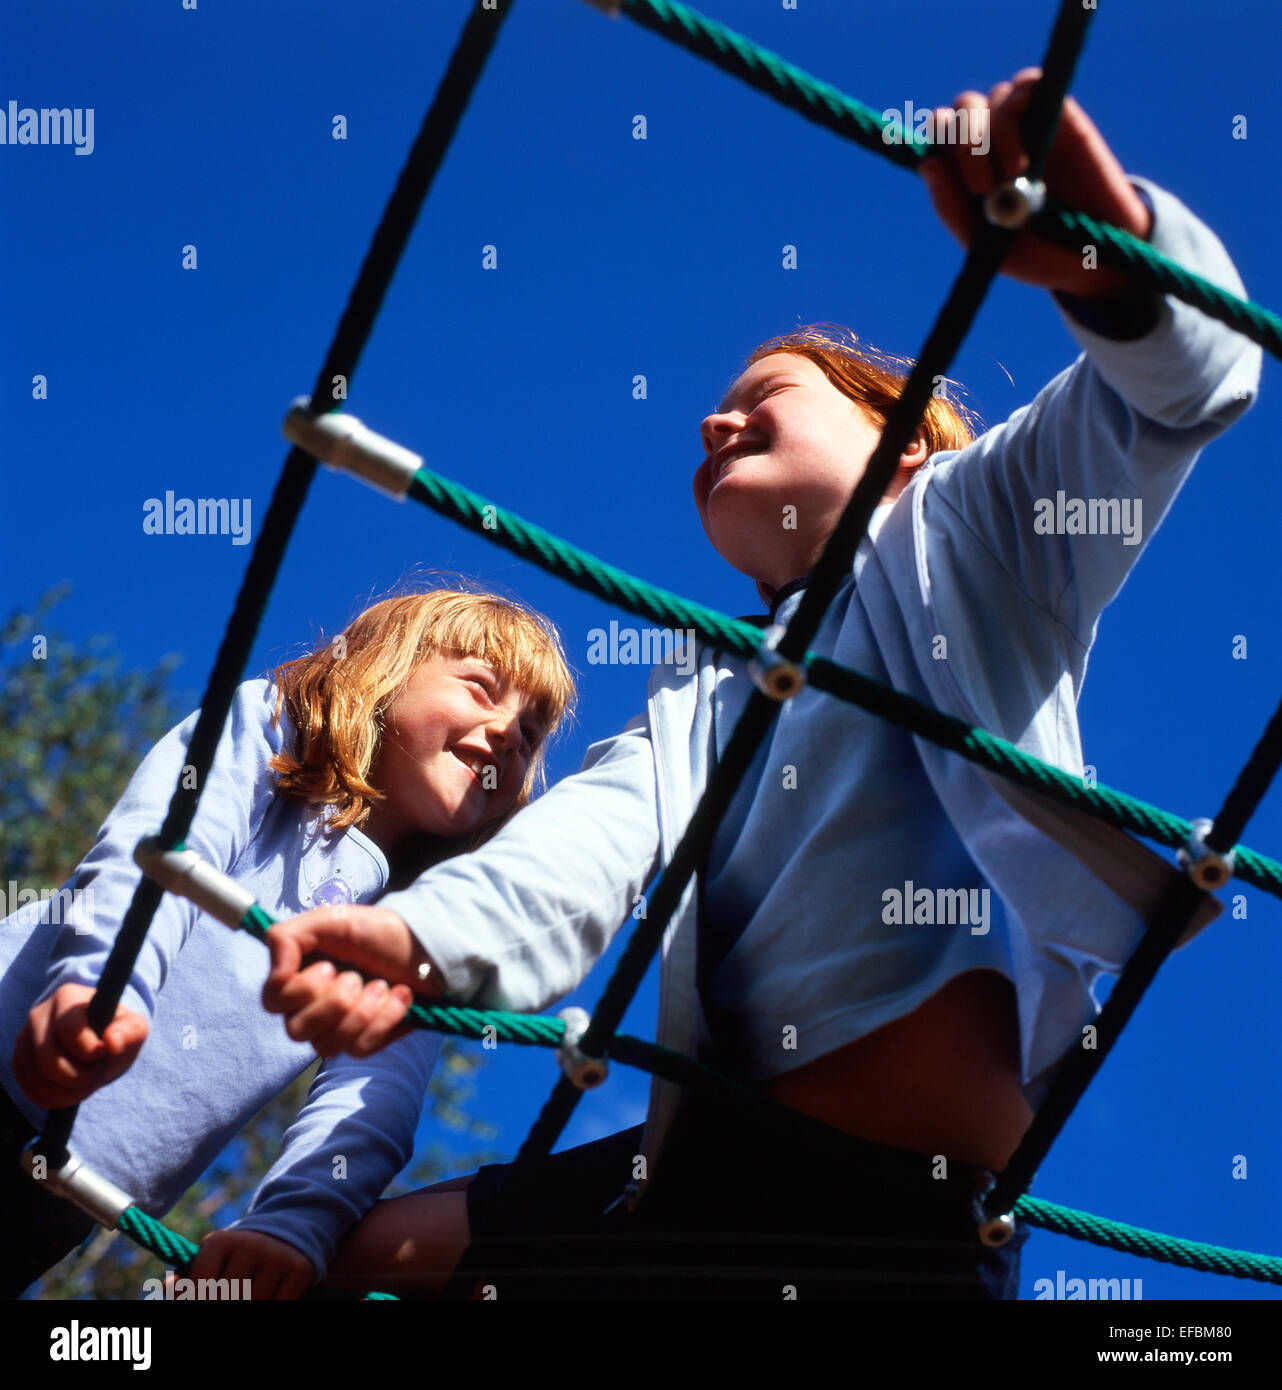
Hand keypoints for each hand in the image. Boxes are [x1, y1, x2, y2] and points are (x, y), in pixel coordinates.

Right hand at [12, 983, 148, 1108]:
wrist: (98, 1038)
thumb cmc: (116, 1029)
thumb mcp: (133, 1027)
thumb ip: (129, 1032)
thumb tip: (112, 1042)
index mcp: (67, 997)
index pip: (68, 1029)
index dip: (89, 1050)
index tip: (104, 1053)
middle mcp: (38, 1015)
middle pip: (48, 1060)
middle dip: (79, 1077)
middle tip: (97, 1073)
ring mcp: (25, 1039)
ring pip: (37, 1079)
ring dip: (67, 1093)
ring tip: (88, 1083)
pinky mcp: (19, 1060)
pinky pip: (29, 1089)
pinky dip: (53, 1098)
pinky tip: (72, 1090)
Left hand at [187, 1228, 315, 1300]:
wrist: (286, 1235)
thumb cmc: (237, 1258)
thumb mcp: (213, 1261)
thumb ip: (188, 1277)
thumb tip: (166, 1287)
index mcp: (219, 1241)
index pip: (200, 1282)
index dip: (198, 1299)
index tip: (203, 1302)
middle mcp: (248, 1243)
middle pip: (227, 1296)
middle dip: (228, 1302)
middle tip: (233, 1296)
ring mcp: (276, 1255)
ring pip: (254, 1303)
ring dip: (252, 1305)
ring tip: (250, 1295)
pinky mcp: (299, 1267)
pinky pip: (280, 1304)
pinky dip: (274, 1304)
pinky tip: (270, 1296)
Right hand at [262, 904, 434, 1057]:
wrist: (422, 945)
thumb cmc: (375, 931)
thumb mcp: (329, 919)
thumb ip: (288, 937)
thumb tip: (276, 975)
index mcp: (297, 978)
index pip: (273, 1002)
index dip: (301, 989)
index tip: (329, 966)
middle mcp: (310, 1008)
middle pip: (297, 1030)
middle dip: (334, 1001)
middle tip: (357, 976)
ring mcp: (336, 1028)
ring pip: (327, 1045)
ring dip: (361, 1011)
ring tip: (382, 985)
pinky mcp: (364, 1041)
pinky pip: (359, 1049)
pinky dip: (384, 1019)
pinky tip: (399, 996)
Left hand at [918, 68, 1152, 299]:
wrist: (1092, 256)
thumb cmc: (1035, 252)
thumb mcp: (984, 244)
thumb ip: (951, 209)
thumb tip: (928, 164)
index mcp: (967, 168)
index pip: (939, 131)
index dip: (938, 142)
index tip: (956, 180)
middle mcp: (993, 140)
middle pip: (961, 107)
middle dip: (965, 144)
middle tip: (983, 186)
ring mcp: (1026, 123)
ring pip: (993, 98)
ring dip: (995, 134)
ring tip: (1016, 174)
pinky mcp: (1058, 113)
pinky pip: (1028, 84)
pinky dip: (1019, 102)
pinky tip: (1027, 144)